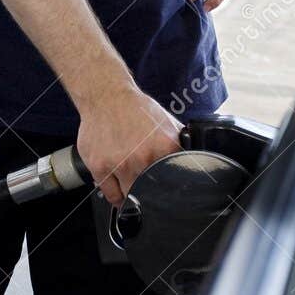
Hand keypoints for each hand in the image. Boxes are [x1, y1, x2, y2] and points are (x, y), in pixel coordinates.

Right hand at [75, 87, 182, 208]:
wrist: (106, 96)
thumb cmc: (135, 108)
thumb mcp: (166, 121)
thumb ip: (181, 142)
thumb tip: (195, 158)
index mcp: (164, 147)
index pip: (174, 182)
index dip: (172, 192)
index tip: (169, 195)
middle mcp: (143, 157)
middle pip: (151, 194)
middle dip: (152, 194)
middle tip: (149, 190)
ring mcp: (120, 164)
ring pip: (130, 198)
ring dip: (134, 197)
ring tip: (134, 189)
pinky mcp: (100, 167)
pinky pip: (111, 195)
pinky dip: (117, 198)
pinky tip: (120, 192)